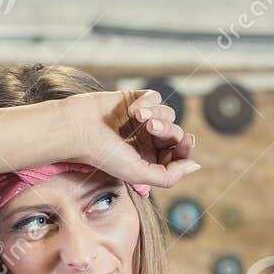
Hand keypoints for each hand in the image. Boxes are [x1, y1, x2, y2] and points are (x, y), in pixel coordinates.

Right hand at [65, 89, 199, 189]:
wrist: (78, 129)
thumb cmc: (103, 154)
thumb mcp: (138, 173)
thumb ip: (168, 176)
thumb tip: (195, 166)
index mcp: (149, 161)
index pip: (179, 155)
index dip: (186, 148)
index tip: (188, 140)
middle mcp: (147, 142)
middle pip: (176, 134)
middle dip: (167, 130)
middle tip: (150, 128)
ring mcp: (142, 121)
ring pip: (169, 114)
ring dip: (158, 115)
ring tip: (139, 117)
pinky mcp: (135, 100)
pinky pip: (156, 97)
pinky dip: (148, 102)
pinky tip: (132, 109)